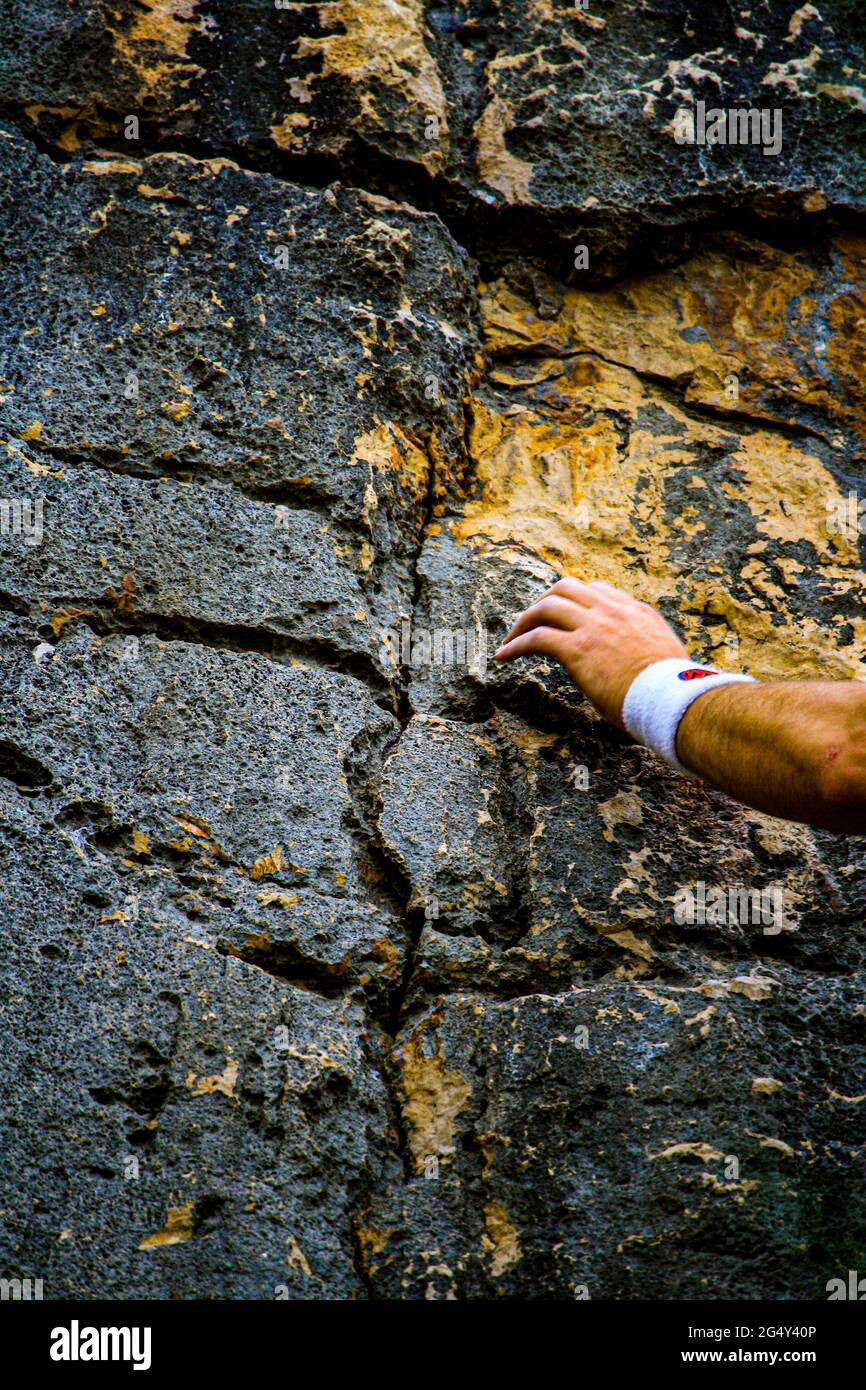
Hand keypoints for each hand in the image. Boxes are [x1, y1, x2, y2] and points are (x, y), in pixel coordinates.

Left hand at [494, 578, 688, 728]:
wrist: (675, 700)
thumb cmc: (675, 692)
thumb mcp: (668, 658)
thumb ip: (650, 649)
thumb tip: (643, 663)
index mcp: (637, 613)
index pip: (597, 591)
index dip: (575, 601)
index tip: (563, 617)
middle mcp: (613, 612)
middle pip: (567, 587)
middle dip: (544, 601)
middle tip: (531, 622)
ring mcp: (594, 627)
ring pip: (547, 606)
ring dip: (524, 621)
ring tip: (511, 639)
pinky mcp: (577, 649)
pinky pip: (536, 638)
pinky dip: (515, 645)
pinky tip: (504, 657)